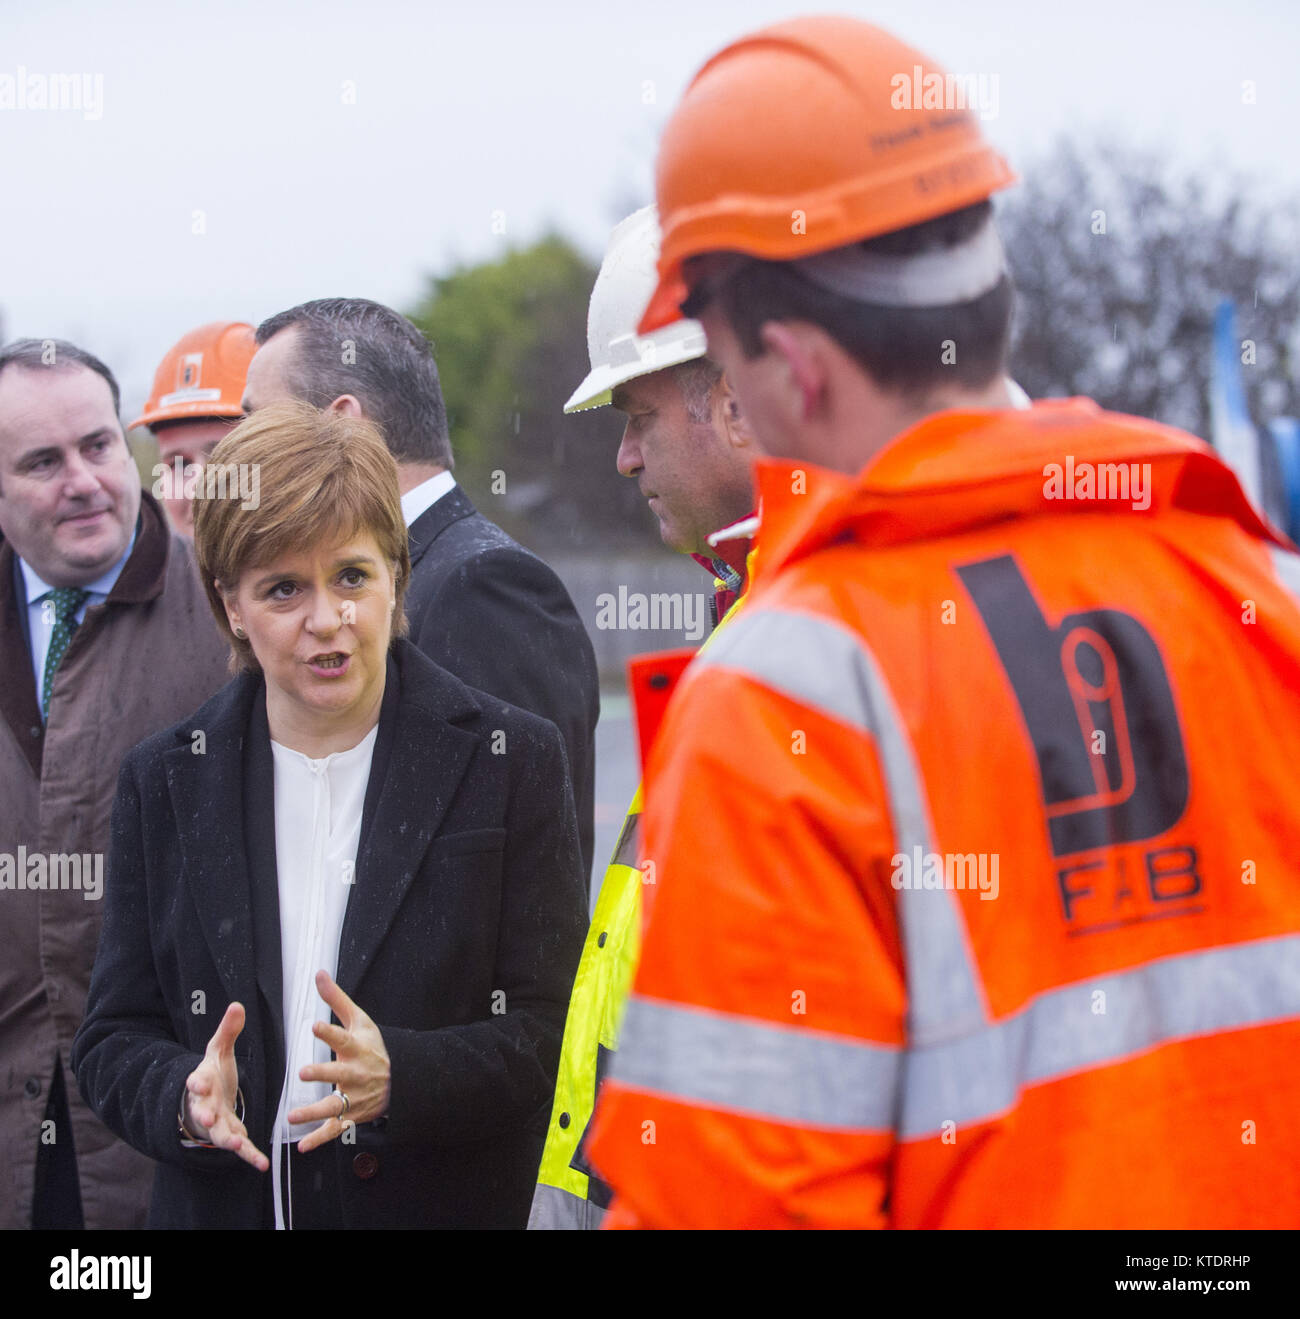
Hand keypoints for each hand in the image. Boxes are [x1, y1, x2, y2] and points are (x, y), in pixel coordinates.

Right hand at [182, 1002, 268, 1171]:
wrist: (208, 1099)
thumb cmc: (214, 1073)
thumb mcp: (219, 1049)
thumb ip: (228, 1030)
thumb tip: (237, 1005)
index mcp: (203, 1082)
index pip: (197, 1082)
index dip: (196, 1082)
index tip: (195, 1081)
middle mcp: (207, 1105)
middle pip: (203, 1111)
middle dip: (205, 1115)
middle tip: (208, 1118)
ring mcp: (218, 1123)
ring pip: (219, 1133)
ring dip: (226, 1138)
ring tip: (236, 1143)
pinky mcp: (231, 1134)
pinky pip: (240, 1147)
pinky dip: (250, 1156)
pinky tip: (262, 1165)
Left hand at [288, 970, 390, 1153]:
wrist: (400, 1078)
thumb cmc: (373, 1046)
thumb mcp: (360, 1020)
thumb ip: (336, 999)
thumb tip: (319, 974)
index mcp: (357, 1048)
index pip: (342, 1038)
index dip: (329, 1032)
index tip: (316, 1025)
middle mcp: (356, 1073)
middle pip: (338, 1074)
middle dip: (322, 1073)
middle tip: (304, 1071)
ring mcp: (355, 1096)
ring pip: (334, 1106)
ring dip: (313, 1113)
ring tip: (293, 1116)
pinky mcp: (352, 1115)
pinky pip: (335, 1129)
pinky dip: (320, 1139)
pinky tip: (304, 1145)